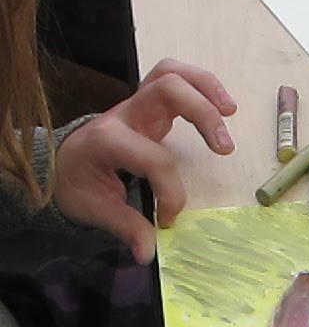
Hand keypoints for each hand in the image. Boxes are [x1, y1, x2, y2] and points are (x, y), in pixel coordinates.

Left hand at [53, 59, 236, 261]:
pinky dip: (202, 86)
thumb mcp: (94, 210)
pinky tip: (222, 107)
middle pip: (167, 88)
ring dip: (206, 87)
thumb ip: (126, 227)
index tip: (169, 218)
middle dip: (202, 113)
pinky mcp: (149, 105)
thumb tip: (149, 253)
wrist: (60, 163)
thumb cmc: (77, 184)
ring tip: (230, 111)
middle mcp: (124, 114)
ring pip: (172, 72)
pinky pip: (176, 78)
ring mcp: (137, 105)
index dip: (171, 193)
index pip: (154, 158)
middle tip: (224, 149)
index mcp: (106, 140)